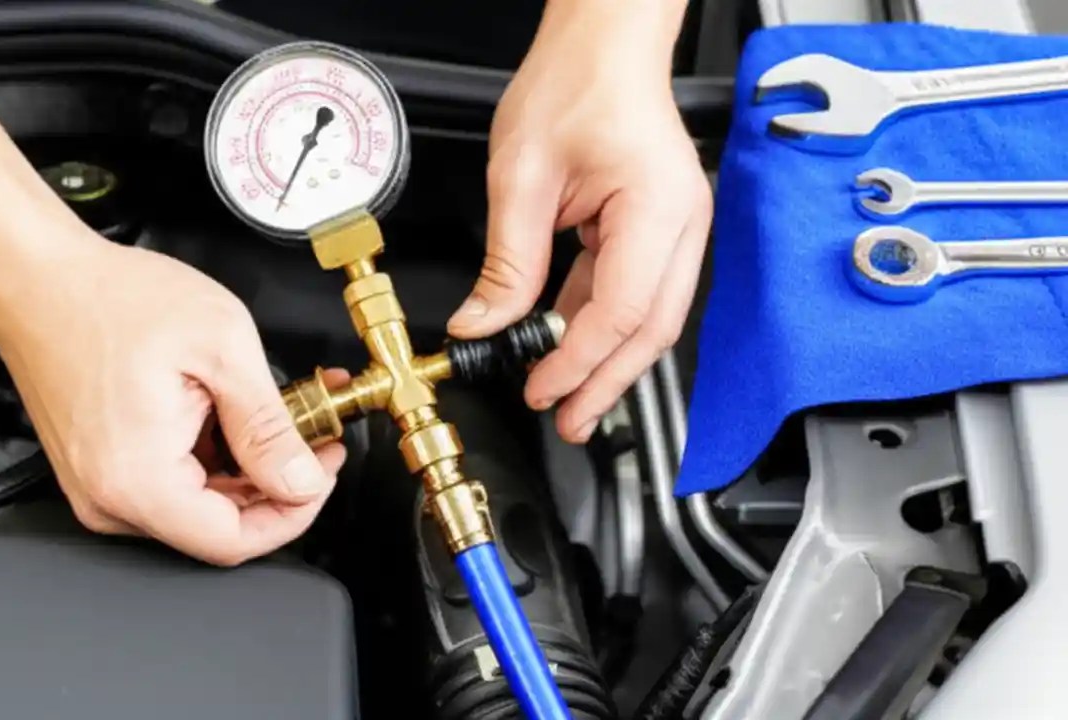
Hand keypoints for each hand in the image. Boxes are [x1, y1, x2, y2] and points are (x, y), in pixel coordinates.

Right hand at [0, 231, 343, 565]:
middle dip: (276, 485)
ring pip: (197, 505)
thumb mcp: (220, 349)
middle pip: (217, 527)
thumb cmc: (107, 299)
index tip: (321, 473)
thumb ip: (268, 426)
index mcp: (138, 480)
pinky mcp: (99, 468)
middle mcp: (109, 498)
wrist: (35, 277)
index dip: (294, 513)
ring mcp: (99, 486)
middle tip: (312, 439)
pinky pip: (169, 482)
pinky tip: (233, 413)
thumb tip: (300, 480)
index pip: (234, 541)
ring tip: (280, 416)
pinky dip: (212, 454)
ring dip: (247, 467)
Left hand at [448, 0, 710, 443]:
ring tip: (569, 403)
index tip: (542, 389)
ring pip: (646, 319)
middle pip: (649, 330)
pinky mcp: (657, 231)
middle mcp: (682, 225)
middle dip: (606, 384)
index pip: (621, 309)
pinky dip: (599, 325)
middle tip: (569, 424)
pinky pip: (630, 291)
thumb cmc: (576, 85)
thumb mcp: (520, 176)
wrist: (605, 45)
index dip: (580, 360)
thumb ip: (506, 262)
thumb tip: (482, 324)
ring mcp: (676, 231)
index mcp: (657, 208)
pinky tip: (567, 349)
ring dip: (606, 364)